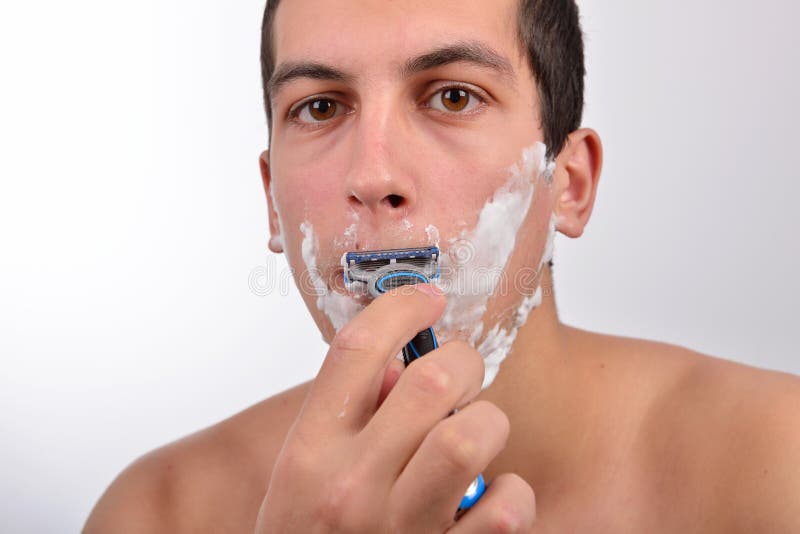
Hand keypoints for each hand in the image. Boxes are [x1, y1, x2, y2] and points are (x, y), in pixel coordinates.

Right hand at [254, 284, 535, 531]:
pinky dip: (512, 493)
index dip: (400, 306)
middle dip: (461, 361)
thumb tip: (406, 368)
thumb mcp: (303, 477)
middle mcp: (350, 487)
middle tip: (461, 372)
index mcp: (308, 452)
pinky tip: (491, 497)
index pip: (355, 349)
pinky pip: (508, 506)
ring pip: (473, 433)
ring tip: (476, 434)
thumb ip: (348, 415)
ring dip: (488, 422)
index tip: (427, 297)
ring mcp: (400, 531)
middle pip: (430, 380)